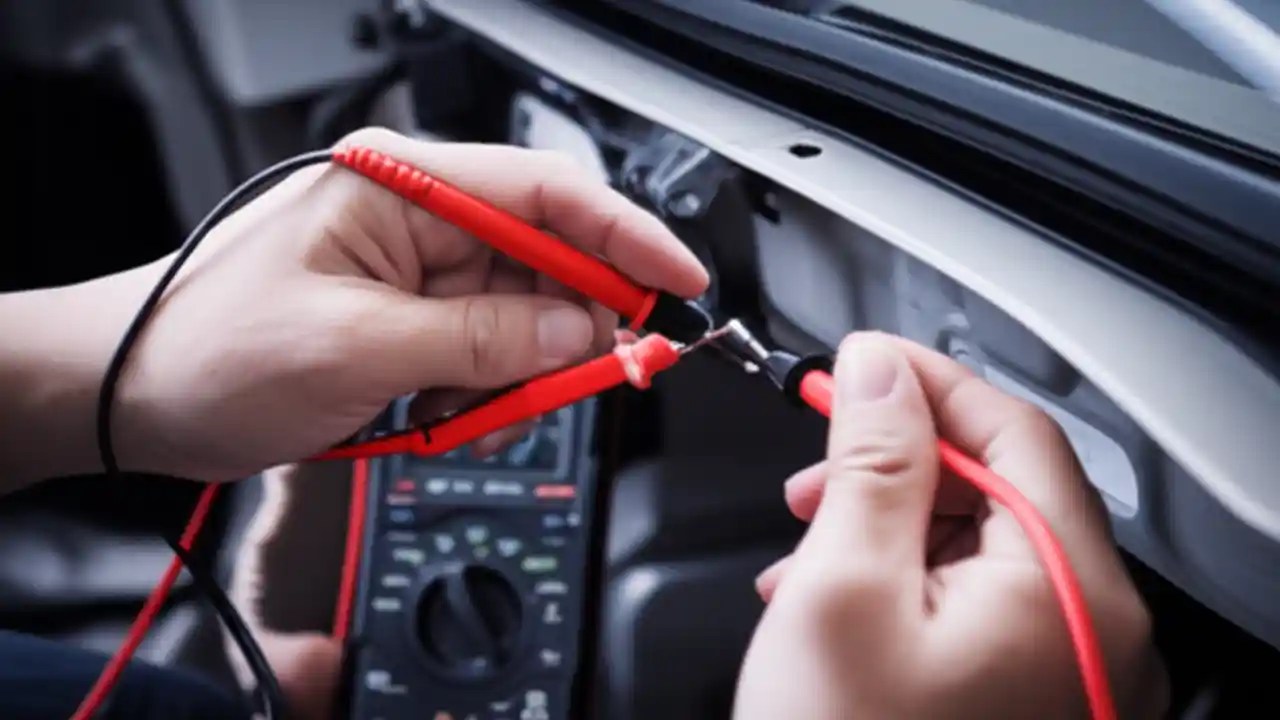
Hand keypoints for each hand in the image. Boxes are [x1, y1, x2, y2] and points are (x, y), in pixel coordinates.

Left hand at [108, 128, 706, 480]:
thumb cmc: (204, 347)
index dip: (624, 235)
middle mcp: (415, 216)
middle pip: (546, 257)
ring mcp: (414, 270)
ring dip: (527, 371)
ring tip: (485, 411)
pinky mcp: (410, 318)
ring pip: (523, 314)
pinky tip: (455, 412)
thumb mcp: (355, 348)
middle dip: (576, 322)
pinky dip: (491, 390)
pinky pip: (487, 349)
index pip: (543, 192)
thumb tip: (576, 330)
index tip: (678, 280)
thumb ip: (481, 339)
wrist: (131, 396)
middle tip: (598, 375)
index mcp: (398, 184)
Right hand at [735, 333, 1167, 718]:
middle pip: (1000, 492)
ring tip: (806, 557)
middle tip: (815, 472)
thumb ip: (871, 462)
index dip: (928, 382)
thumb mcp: (842, 587)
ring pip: (976, 551)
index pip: (1017, 430)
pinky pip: (973, 611)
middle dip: (892, 469)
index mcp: (1073, 596)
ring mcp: (1064, 678)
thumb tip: (880, 371)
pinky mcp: (1024, 705)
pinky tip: (834, 606)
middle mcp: (1095, 637)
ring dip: (883, 530)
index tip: (859, 361)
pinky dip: (899, 588)